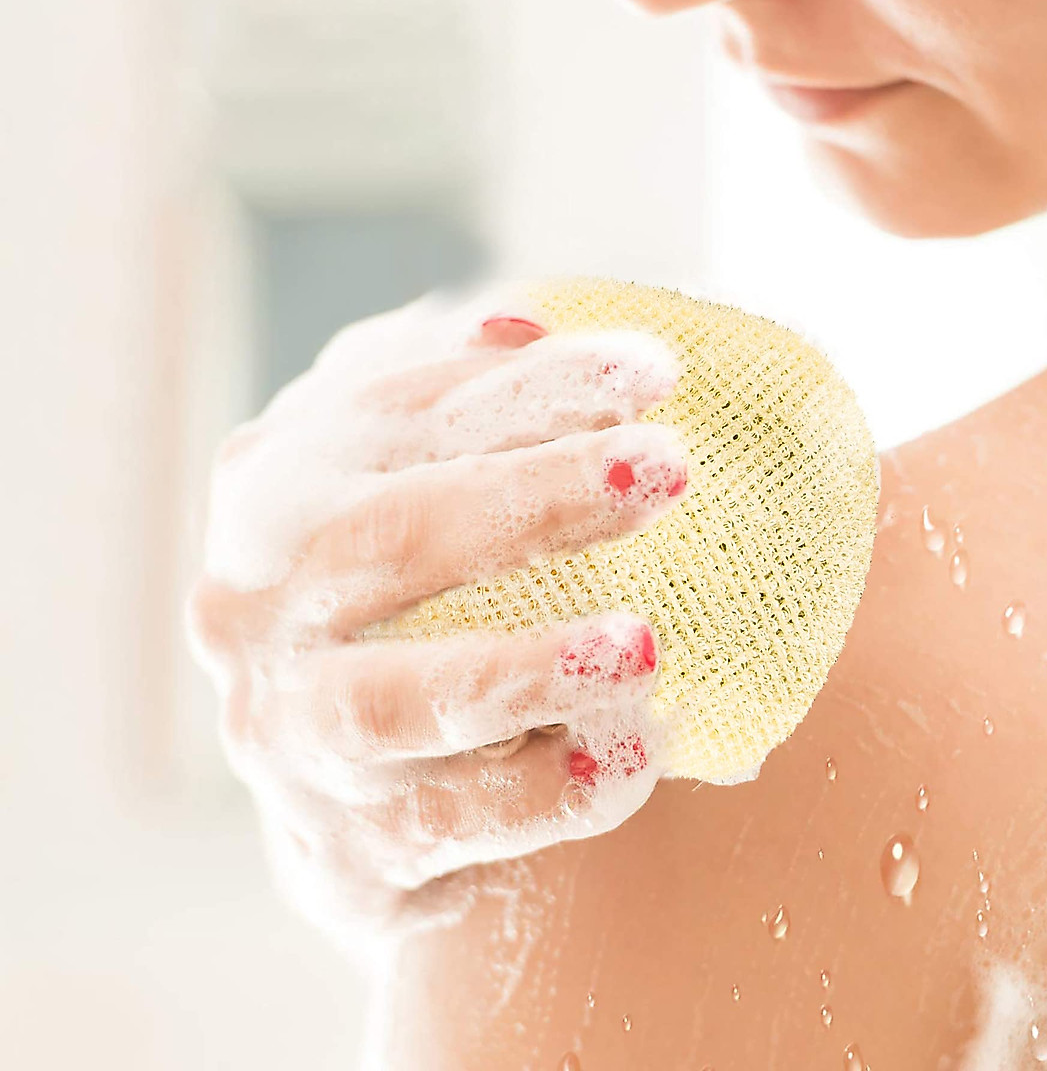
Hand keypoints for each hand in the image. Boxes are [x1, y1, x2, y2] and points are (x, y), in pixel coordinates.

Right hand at [185, 288, 687, 938]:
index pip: (401, 413)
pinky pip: (445, 825)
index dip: (530, 386)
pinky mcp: (343, 846)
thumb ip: (460, 395)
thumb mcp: (415, 467)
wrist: (356, 770)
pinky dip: (544, 795)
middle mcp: (259, 605)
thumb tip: (522, 318)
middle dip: (530, 500)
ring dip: (520, 670)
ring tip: (642, 647)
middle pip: (387, 539)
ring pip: (393, 704)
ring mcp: (290, 733)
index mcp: (280, 486)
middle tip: (669, 469)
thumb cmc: (411, 580)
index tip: (656, 373)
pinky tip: (638, 754)